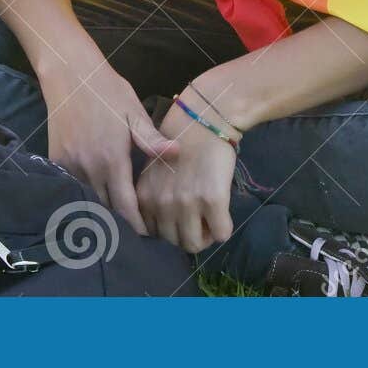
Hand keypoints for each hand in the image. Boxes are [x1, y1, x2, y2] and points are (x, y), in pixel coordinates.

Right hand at [39, 58, 179, 234]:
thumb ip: (152, 139)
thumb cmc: (108, 92)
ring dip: (102, 210)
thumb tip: (178, 153)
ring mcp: (70, 165)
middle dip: (121, 223)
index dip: (137, 225)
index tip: (148, 237)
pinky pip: (72, 187)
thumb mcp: (134, 112)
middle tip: (137, 233)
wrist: (70, 73)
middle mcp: (89, 167)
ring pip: (88, 200)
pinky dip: (84, 194)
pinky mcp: (56, 160)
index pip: (126, 206)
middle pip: (107, 209)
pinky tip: (95, 198)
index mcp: (112, 159)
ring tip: (117, 222)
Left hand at [135, 101, 237, 251]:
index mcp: (144, 197)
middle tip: (200, 220)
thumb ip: (153, 199)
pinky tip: (222, 213)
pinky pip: (221, 234)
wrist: (202, 122)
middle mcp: (162, 203)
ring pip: (195, 244)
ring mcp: (186, 203)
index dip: (170, 231)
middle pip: (175, 243)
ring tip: (211, 219)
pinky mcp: (212, 200)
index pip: (154, 236)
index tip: (181, 220)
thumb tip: (163, 227)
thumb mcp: (153, 173)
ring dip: (205, 236)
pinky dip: (223, 228)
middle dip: (189, 235)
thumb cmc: (179, 146)